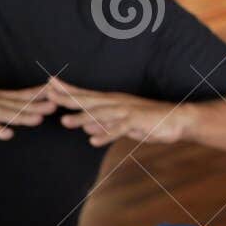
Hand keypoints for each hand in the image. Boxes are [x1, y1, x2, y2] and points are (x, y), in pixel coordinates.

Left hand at [45, 77, 189, 146]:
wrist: (177, 120)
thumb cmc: (148, 122)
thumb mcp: (121, 125)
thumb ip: (103, 126)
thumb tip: (86, 129)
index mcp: (111, 103)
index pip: (85, 95)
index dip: (66, 90)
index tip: (47, 84)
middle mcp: (116, 103)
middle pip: (88, 100)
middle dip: (67, 98)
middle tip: (47, 95)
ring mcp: (126, 112)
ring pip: (101, 115)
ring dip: (82, 118)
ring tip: (64, 122)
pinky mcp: (137, 122)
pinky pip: (120, 129)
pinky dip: (107, 134)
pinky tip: (93, 141)